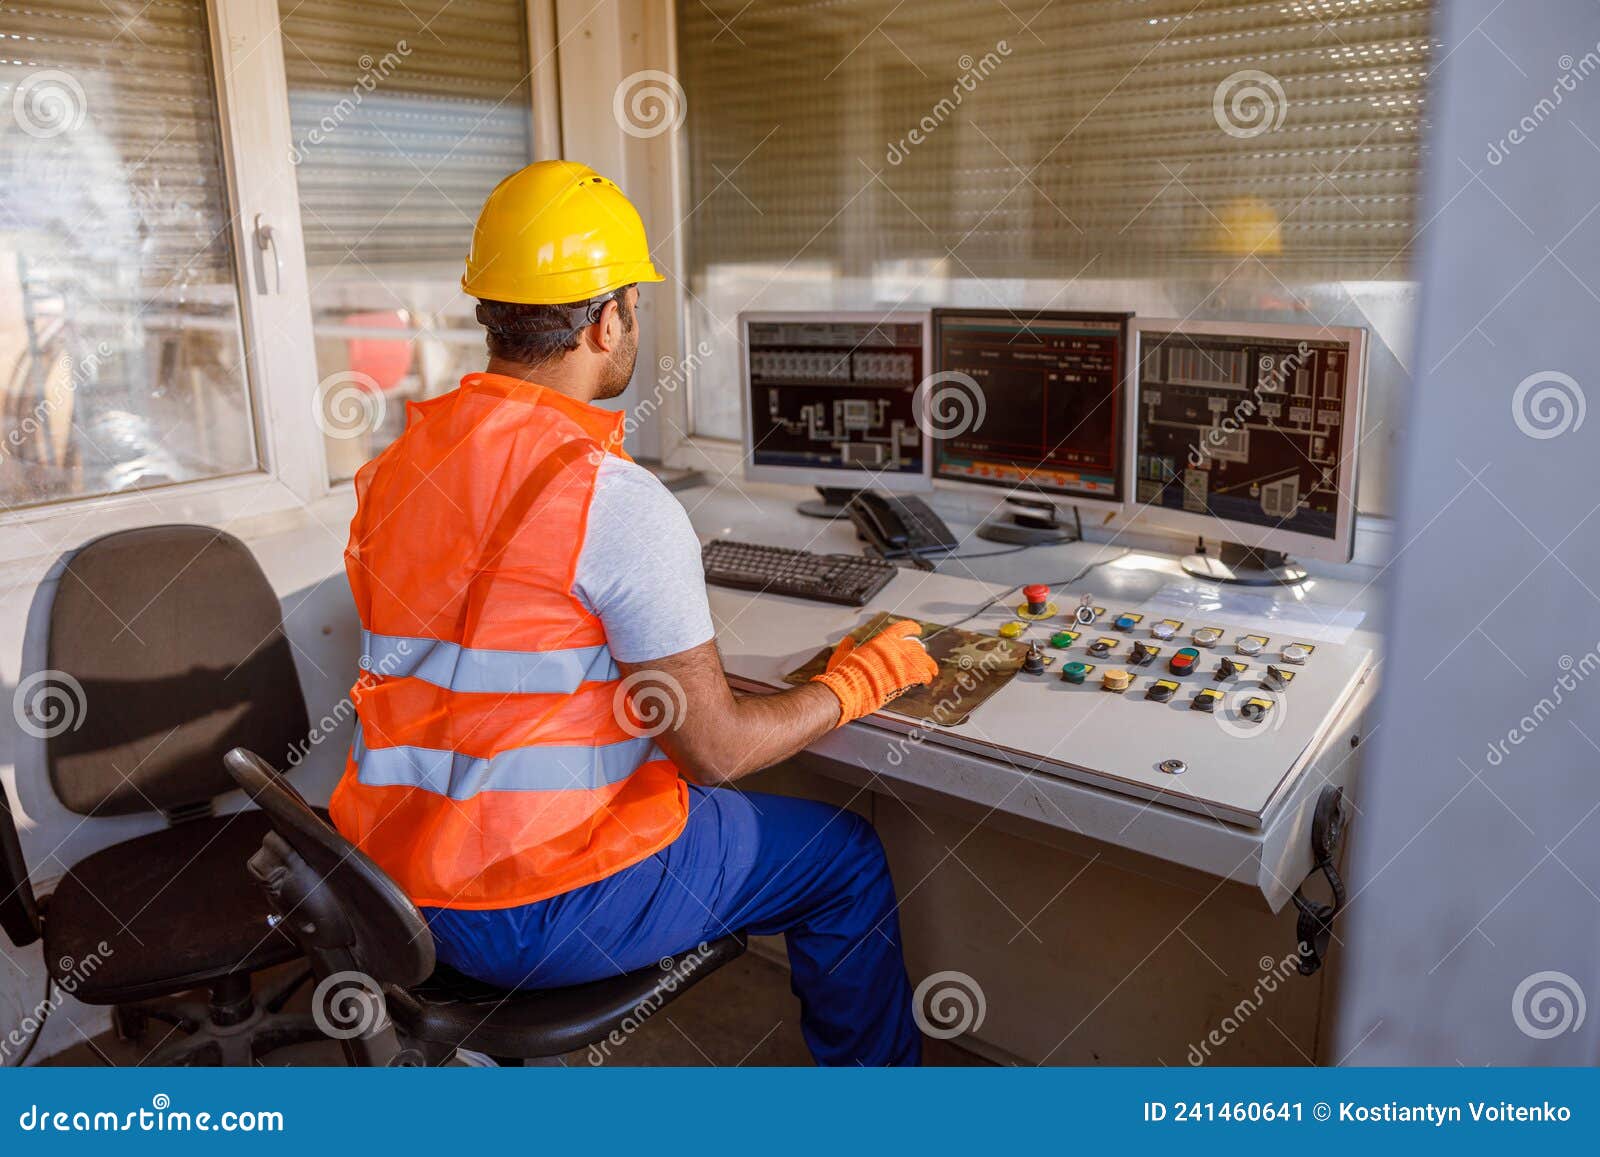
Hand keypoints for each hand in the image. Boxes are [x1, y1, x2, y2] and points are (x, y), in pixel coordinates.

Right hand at [812, 620, 939, 724]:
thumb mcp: (842, 654)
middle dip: (921, 652)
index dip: (912, 628)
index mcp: (882, 640)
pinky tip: (926, 680)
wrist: (850, 688)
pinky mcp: (907, 678)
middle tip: (924, 657)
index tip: (917, 630)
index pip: (902, 628)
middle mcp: (896, 649)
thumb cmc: (845, 672)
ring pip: (923, 660)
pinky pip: (923, 675)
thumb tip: (848, 640)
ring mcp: (903, 663)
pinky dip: (926, 677)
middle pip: (916, 646)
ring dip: (929, 664)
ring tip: (931, 671)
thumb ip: (847, 646)